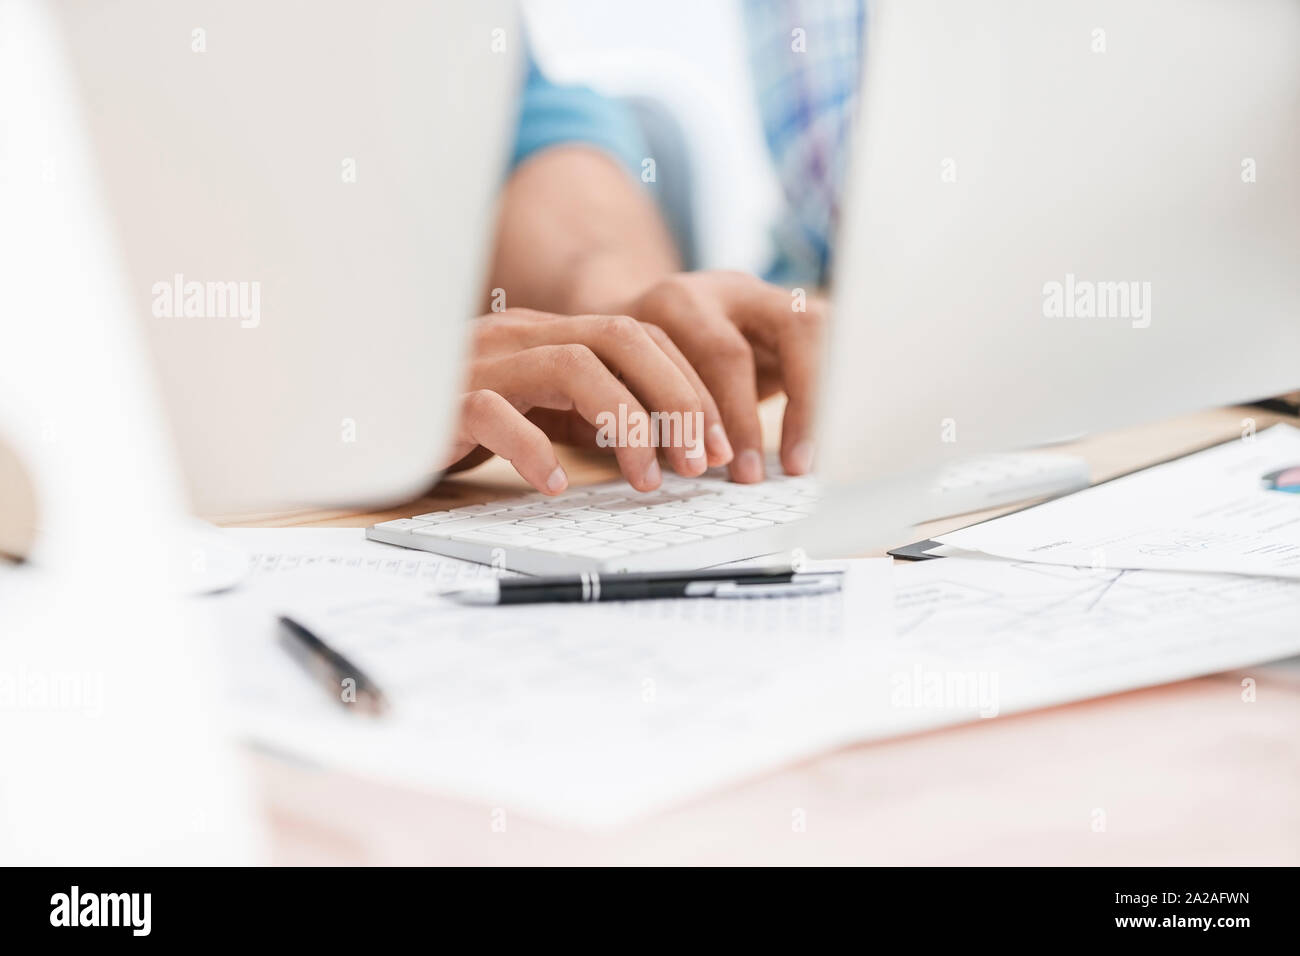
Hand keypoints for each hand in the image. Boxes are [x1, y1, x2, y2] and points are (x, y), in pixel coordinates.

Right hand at [442, 309, 734, 492]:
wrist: (366, 422)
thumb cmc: (459, 423)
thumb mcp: (538, 411)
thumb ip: (590, 415)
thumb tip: (668, 451)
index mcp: (548, 333)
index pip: (639, 335)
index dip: (688, 386)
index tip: (719, 444)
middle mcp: (520, 334)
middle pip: (621, 338)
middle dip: (675, 399)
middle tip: (703, 461)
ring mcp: (481, 362)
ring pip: (573, 366)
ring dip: (626, 424)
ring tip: (648, 480)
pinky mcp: (442, 402)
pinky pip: (496, 413)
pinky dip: (535, 450)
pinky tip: (558, 486)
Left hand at [601, 271, 825, 482]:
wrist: (629, 323)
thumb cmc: (621, 370)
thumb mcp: (622, 389)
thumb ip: (652, 417)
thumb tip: (686, 470)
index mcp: (680, 301)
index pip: (725, 354)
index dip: (740, 416)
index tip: (743, 472)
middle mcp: (729, 289)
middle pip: (795, 327)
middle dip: (804, 402)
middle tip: (795, 467)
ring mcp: (764, 296)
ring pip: (822, 329)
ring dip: (825, 395)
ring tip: (817, 455)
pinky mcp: (788, 316)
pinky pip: (827, 345)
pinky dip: (829, 391)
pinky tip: (828, 436)